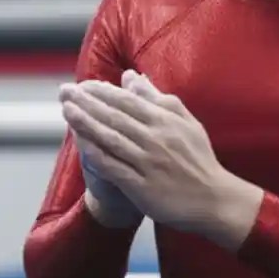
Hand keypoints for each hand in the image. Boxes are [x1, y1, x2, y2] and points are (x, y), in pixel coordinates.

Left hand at [58, 70, 263, 250]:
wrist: (213, 199)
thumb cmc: (198, 159)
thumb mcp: (185, 122)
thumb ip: (157, 98)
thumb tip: (131, 77)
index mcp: (166, 121)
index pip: (128, 101)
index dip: (103, 92)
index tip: (83, 85)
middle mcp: (156, 139)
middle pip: (115, 116)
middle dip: (87, 102)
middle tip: (65, 91)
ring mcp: (148, 163)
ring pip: (111, 138)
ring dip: (85, 123)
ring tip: (66, 109)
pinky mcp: (142, 186)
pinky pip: (113, 166)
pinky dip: (95, 153)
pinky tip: (79, 143)